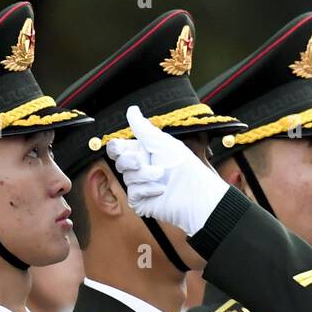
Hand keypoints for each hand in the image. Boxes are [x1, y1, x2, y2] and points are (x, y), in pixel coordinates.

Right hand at [105, 105, 229, 235]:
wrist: (195, 192)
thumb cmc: (184, 166)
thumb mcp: (161, 142)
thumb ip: (143, 128)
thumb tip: (132, 109)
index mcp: (142, 152)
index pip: (117, 149)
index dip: (117, 148)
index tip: (126, 147)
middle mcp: (139, 169)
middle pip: (119, 162)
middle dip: (132, 161)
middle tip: (146, 160)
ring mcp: (139, 186)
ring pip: (127, 177)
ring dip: (145, 175)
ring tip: (162, 176)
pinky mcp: (141, 202)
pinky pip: (133, 193)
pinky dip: (147, 189)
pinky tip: (161, 190)